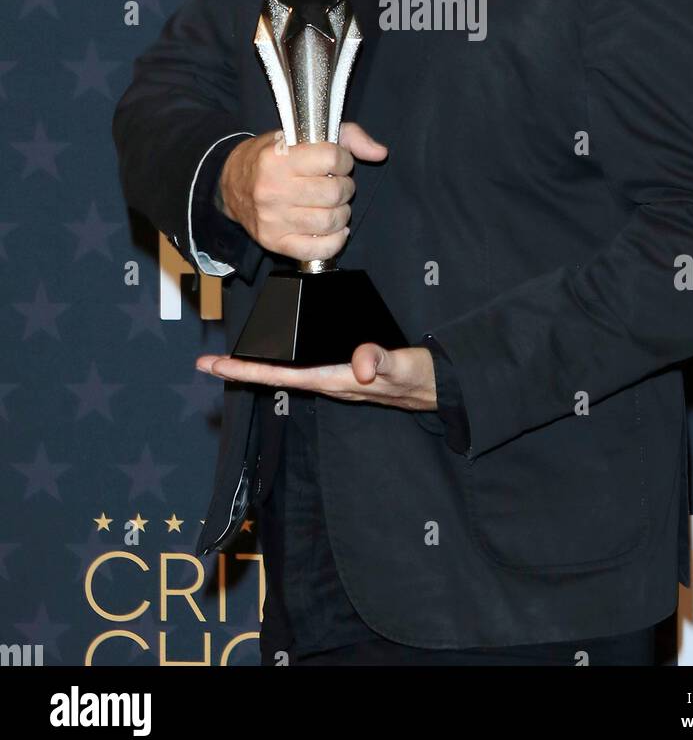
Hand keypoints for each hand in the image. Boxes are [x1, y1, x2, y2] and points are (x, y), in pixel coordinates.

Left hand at [195, 343, 437, 411]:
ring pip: (288, 373)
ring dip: (259, 367)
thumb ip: (383, 362)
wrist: (439, 386)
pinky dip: (283, 361)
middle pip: (277, 377)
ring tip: (232, 358)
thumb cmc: (420, 377)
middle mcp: (330, 383)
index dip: (247, 370)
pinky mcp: (344, 372)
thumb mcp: (404, 367)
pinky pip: (304, 368)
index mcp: (336, 380)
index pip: (283, 376)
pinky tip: (276, 353)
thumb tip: (361, 364)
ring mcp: (336, 379)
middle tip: (207, 363)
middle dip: (242, 370)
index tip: (217, 365)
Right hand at [218, 120, 386, 259]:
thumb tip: (380, 152)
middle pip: (334, 192)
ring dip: (342, 213)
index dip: (343, 159)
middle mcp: (273, 190)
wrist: (231, 184)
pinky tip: (334, 229)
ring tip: (333, 205)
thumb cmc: (272, 157)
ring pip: (331, 221)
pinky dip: (335, 241)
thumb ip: (346, 136)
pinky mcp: (275, 242)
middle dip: (344, 187)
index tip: (337, 161)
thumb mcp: (301, 135)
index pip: (332, 158)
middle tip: (336, 184)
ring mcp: (273, 219)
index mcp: (278, 158)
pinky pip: (319, 250)